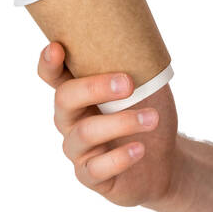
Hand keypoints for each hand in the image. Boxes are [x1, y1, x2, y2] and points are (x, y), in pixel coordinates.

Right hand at [37, 41, 178, 208]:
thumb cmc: (147, 113)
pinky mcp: (90, 176)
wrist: (163, 160)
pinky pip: (96, 169)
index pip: (53, 76)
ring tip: (152, 119)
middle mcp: (70, 120)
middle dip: (95, 87)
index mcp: (78, 93)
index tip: (56, 47)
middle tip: (129, 83)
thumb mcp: (145, 86)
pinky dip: (120, 157)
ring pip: (84, 133)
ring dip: (121, 122)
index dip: (48, 63)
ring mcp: (78, 149)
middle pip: (65, 99)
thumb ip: (133, 65)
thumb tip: (139, 35)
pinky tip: (140, 149)